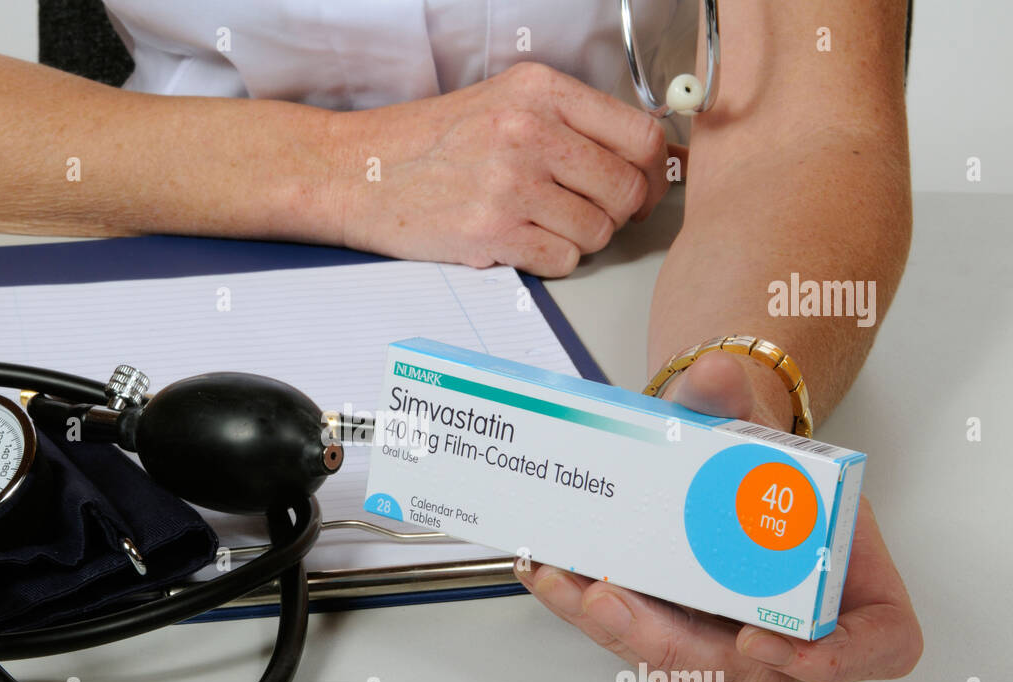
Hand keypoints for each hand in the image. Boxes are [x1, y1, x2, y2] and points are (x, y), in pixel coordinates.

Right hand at [326, 62, 669, 277]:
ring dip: (579, 239)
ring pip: (598, 231)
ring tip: (541, 225)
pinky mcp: (491, 231)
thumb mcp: (504, 103)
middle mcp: (530, 130)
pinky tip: (520, 242)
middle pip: (625, 189)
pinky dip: (551, 260)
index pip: (640, 136)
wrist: (359, 172)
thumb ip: (570, 122)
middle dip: (616, 212)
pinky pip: (563, 260)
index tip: (644, 188)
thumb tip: (644, 157)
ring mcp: (510, 183)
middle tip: (587, 214)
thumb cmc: (430, 144)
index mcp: (540, 90)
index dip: (653, 172)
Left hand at [514, 350, 922, 681]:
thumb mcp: (749, 416)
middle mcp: (795, 624)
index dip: (832, 660)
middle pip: (754, 674)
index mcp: (853, 580)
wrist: (714, 453)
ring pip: (681, 668)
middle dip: (674, 645)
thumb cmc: (756, 453)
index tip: (759, 638)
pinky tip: (549, 571)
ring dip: (613, 631)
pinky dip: (585, 609)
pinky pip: (634, 640)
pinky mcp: (674, 632)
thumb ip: (733, 396)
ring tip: (564, 582)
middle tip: (612, 599)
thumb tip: (713, 371)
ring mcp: (731, 638)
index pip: (879, 647)